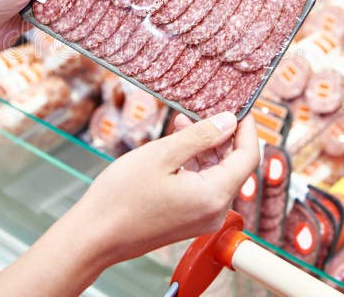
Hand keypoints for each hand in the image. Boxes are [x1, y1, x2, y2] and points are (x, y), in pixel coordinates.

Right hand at [75, 113, 259, 265]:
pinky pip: (202, 185)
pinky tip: (176, 146)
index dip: (247, 128)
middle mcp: (215, 211)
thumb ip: (201, 136)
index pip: (248, 156)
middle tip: (204, 109)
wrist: (95, 236)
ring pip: (216, 174)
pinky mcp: (189, 219)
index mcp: (214, 196)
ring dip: (204, 147)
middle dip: (221, 135)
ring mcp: (202, 218)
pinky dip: (194, 163)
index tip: (240, 106)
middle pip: (233, 165)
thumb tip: (229, 120)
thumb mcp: (162, 155)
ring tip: (183, 123)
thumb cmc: (121, 198)